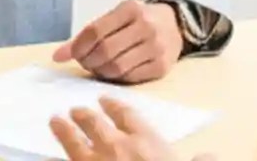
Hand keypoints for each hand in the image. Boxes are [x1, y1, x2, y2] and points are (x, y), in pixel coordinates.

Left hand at [50, 96, 213, 160]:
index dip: (114, 106)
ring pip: (74, 142)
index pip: (127, 116)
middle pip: (95, 124)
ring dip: (64, 131)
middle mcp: (117, 147)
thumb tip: (209, 155)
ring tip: (55, 122)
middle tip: (74, 109)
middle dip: (84, 115)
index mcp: (146, 142)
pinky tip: (46, 159)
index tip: (105, 100)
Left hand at [53, 0, 183, 83]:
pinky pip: (130, 78)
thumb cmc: (137, 21)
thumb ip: (87, 35)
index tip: (72, 54)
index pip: (96, 31)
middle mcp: (146, 26)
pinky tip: (114, 71)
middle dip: (88, 61)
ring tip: (98, 67)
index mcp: (131, 8)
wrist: (174, 24)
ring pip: (116, 68)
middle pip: (105, 51)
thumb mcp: (114, 18)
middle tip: (85, 62)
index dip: (78, 46)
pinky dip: (116, 78)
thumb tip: (57, 56)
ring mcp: (157, 47)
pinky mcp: (162, 66)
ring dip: (100, 71)